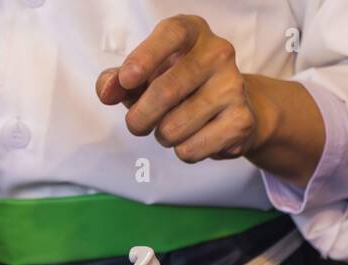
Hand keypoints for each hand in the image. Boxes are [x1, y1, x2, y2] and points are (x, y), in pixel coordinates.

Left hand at [97, 15, 267, 163]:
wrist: (234, 107)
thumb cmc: (181, 84)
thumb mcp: (146, 73)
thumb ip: (118, 79)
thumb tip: (106, 92)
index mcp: (192, 31)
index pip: (170, 35)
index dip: (145, 57)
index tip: (126, 80)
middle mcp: (218, 53)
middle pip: (166, 90)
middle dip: (139, 117)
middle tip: (136, 125)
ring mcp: (233, 87)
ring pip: (174, 127)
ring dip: (163, 136)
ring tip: (172, 127)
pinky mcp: (241, 121)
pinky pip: (191, 148)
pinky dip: (183, 151)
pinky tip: (194, 138)